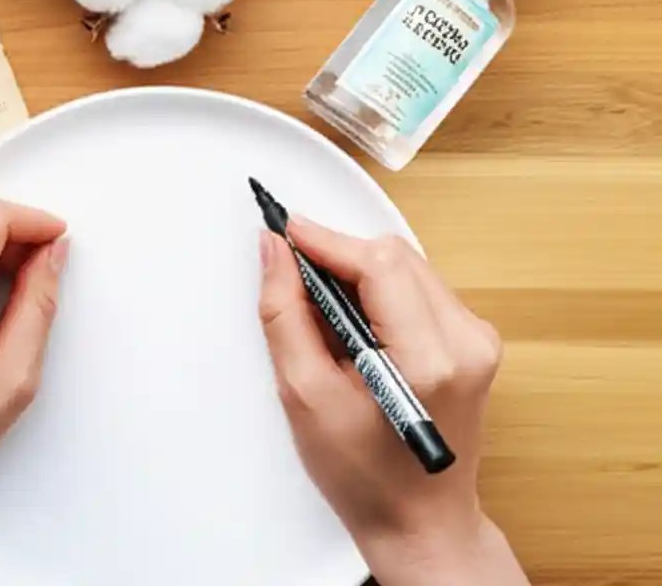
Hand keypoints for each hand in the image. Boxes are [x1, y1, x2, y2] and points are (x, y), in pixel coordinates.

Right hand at [257, 218, 526, 585]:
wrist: (420, 522)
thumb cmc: (365, 477)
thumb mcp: (305, 395)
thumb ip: (285, 314)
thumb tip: (274, 254)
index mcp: (429, 359)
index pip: (377, 263)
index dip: (323, 240)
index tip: (283, 230)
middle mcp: (466, 341)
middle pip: (393, 256)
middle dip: (337, 256)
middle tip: (291, 275)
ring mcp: (477, 340)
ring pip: (406, 266)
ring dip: (357, 274)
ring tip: (321, 314)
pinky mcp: (474, 341)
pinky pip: (418, 288)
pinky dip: (378, 293)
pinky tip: (353, 328)